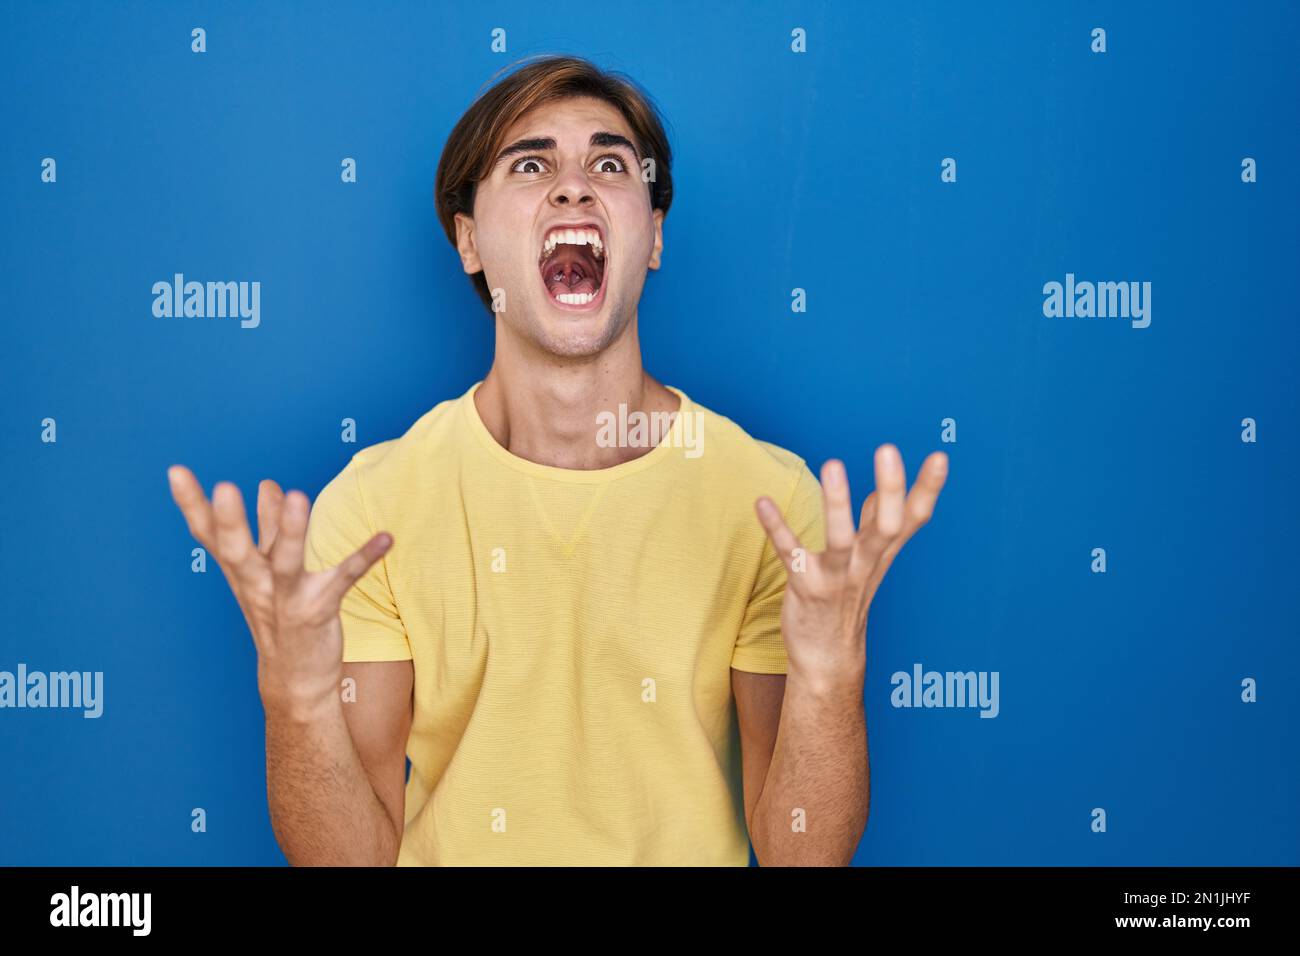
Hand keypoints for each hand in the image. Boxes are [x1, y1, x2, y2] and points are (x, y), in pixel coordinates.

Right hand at [166, 465, 391, 714]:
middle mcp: (256, 585)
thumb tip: (268, 484)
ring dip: (291, 532)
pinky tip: (386, 538)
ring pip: (285, 564)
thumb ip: (268, 526)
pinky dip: (365, 557)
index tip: (175, 471)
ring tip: (297, 496)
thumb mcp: (267, 570)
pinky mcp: (318, 610)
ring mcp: (286, 600)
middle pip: (236, 551)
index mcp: (241, 571)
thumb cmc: (280, 616)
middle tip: (224, 487)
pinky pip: (343, 579)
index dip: (192, 505)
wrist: (296, 680)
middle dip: (229, 521)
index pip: (208, 535)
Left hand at [755, 445, 947, 685]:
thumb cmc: (847, 599)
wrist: (828, 658)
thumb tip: (881, 490)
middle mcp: (866, 563)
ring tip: (833, 464)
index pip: (914, 518)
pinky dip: (777, 528)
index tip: (941, 456)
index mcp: (883, 552)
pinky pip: (792, 554)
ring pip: (842, 539)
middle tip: (888, 449)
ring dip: (838, 503)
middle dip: (891, 488)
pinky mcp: (806, 587)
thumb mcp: (869, 560)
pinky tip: (762, 503)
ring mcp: (837, 577)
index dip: (928, 489)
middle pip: (886, 525)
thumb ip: (874, 522)